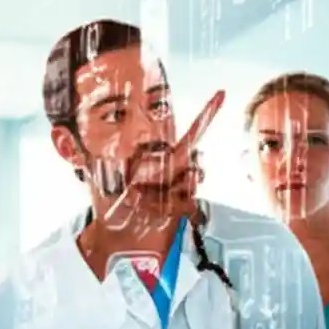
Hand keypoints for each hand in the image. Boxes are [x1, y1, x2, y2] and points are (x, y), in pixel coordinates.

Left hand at [100, 90, 224, 229]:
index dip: (207, 114)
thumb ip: (117, 155)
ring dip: (173, 185)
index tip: (221, 94)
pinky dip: (174, 204)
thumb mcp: (107, 171)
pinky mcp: (184, 207)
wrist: (117, 234)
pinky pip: (190, 200)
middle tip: (151, 179)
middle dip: (182, 164)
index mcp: (160, 156)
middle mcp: (175, 169)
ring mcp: (182, 188)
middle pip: (194, 157)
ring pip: (194, 177)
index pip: (189, 134)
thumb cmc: (111, 201)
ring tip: (151, 197)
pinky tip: (159, 209)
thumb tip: (126, 146)